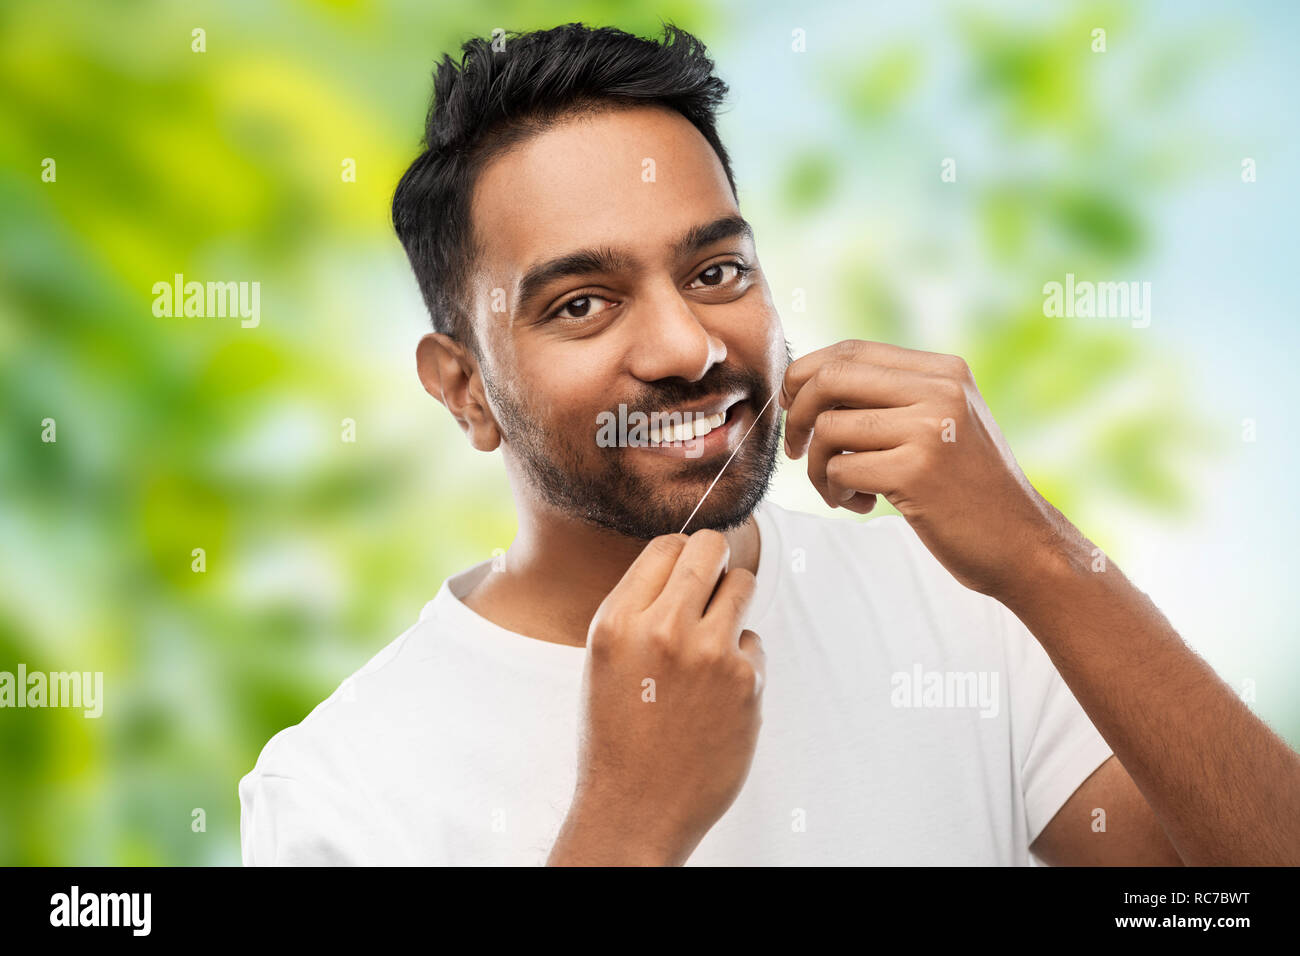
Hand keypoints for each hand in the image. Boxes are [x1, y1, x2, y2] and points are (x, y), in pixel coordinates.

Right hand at [549, 530, 764, 865]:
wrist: (636, 809)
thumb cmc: (618, 732)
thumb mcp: (607, 659)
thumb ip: (639, 608)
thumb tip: (686, 559)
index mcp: (618, 621)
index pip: (666, 545)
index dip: (682, 553)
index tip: (688, 571)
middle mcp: (663, 628)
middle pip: (711, 548)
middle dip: (716, 560)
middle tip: (713, 583)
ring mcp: (709, 654)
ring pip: (743, 585)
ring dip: (733, 604)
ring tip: (712, 642)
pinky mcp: (747, 681)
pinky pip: (754, 643)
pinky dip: (742, 661)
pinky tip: (716, 696)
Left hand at [780, 339, 1063, 600]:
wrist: (1022, 545)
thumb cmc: (968, 489)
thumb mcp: (943, 423)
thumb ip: (892, 396)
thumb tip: (808, 381)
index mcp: (944, 370)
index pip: (850, 350)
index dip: (806, 376)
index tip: (794, 409)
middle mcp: (940, 389)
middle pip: (829, 379)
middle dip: (797, 416)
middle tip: (796, 450)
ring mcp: (930, 429)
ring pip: (828, 429)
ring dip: (816, 466)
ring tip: (840, 490)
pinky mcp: (916, 472)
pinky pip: (839, 469)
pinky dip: (834, 491)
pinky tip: (861, 505)